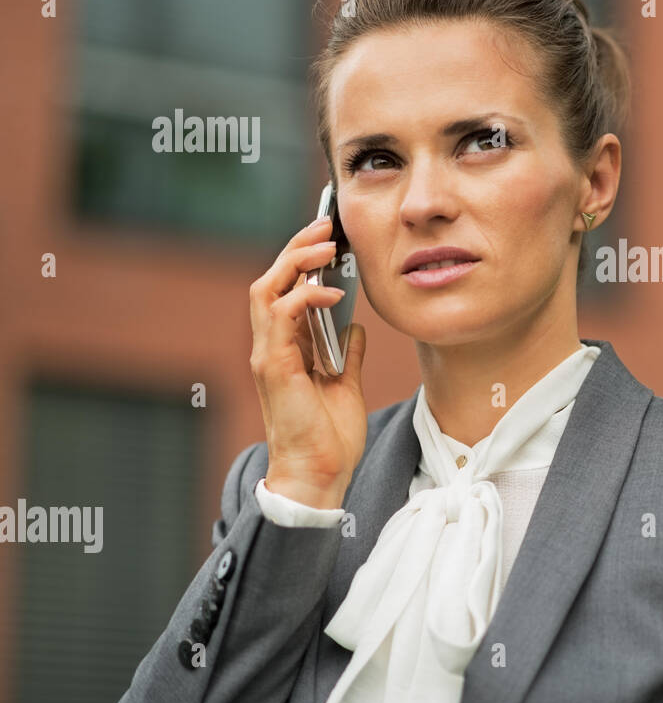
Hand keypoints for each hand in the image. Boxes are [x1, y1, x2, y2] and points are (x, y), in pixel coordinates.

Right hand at [248, 215, 367, 509]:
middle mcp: (271, 347)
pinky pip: (281, 316)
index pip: (284, 290)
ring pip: (266, 289)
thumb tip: (356, 329)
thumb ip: (348, 355)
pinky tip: (332, 292)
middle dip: (296, 247)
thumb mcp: (347, 386)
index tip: (330, 237)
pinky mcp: (274, 366)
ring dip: (295, 261)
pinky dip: (305, 296)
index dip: (302, 260)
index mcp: (286, 349)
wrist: (319, 476)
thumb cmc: (329, 438)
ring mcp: (268, 355)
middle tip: (326, 226)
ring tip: (326, 245)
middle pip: (270, 280)